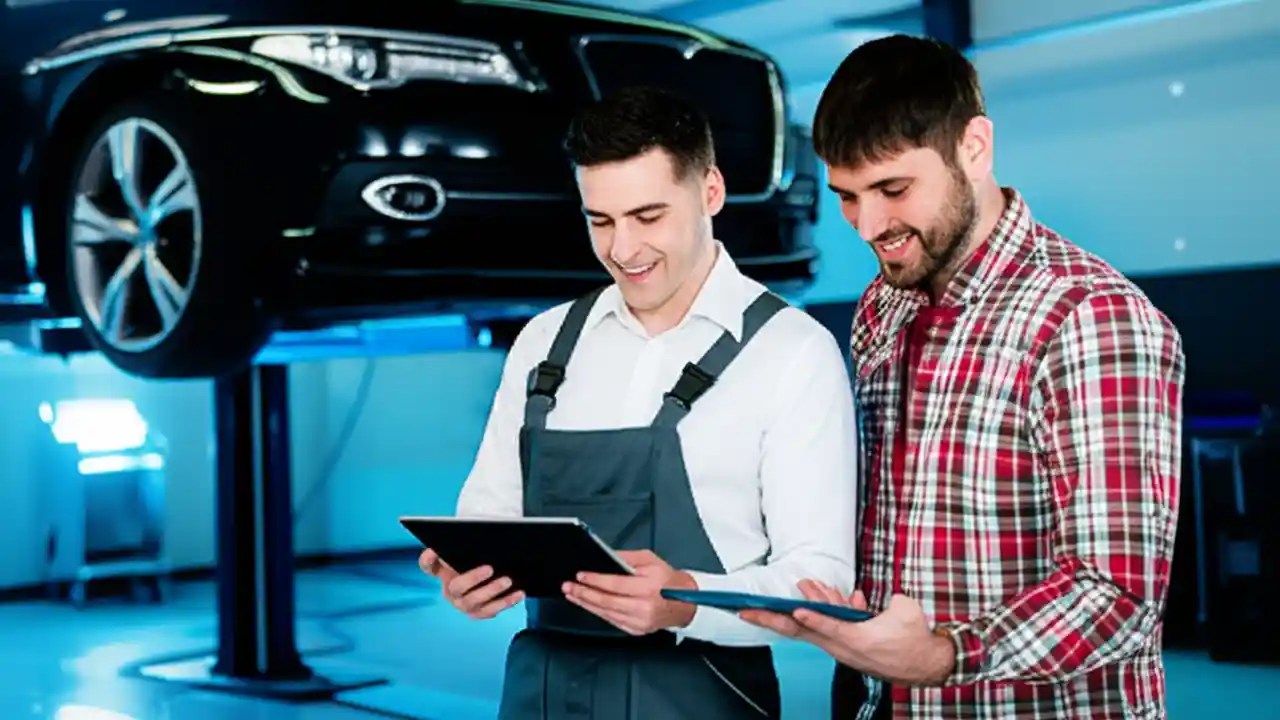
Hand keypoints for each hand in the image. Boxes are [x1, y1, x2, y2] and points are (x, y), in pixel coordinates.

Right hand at [418, 548, 523, 619]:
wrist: (489, 575)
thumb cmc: (475, 559)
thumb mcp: (469, 550)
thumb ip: (467, 542)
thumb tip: (475, 532)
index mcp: (442, 571)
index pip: (428, 565)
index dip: (428, 559)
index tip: (434, 550)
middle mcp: (449, 590)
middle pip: (456, 587)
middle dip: (473, 578)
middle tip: (489, 568)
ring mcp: (463, 604)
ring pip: (474, 602)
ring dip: (492, 592)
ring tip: (508, 581)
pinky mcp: (478, 612)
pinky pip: (491, 611)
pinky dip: (506, 602)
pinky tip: (519, 593)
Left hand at [562, 549, 697, 635]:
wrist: (684, 604)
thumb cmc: (667, 580)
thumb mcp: (650, 560)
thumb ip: (626, 557)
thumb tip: (604, 556)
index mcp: (649, 587)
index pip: (615, 584)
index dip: (595, 580)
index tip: (580, 575)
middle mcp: (644, 606)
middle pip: (606, 601)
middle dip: (584, 594)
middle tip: (569, 587)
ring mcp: (640, 621)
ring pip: (606, 613)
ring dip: (586, 604)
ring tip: (572, 595)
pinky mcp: (636, 630)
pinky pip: (611, 621)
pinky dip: (597, 612)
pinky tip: (587, 605)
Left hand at [739, 581, 955, 685]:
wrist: (928, 664)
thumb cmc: (916, 638)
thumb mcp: (904, 611)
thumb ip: (878, 599)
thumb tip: (856, 599)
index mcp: (857, 639)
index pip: (829, 627)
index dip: (812, 617)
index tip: (795, 609)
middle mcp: (842, 647)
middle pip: (799, 630)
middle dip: (771, 619)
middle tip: (744, 611)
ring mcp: (841, 648)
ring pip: (810, 626)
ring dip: (796, 606)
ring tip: (788, 587)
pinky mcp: (846, 645)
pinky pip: (825, 626)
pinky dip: (821, 610)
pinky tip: (822, 592)